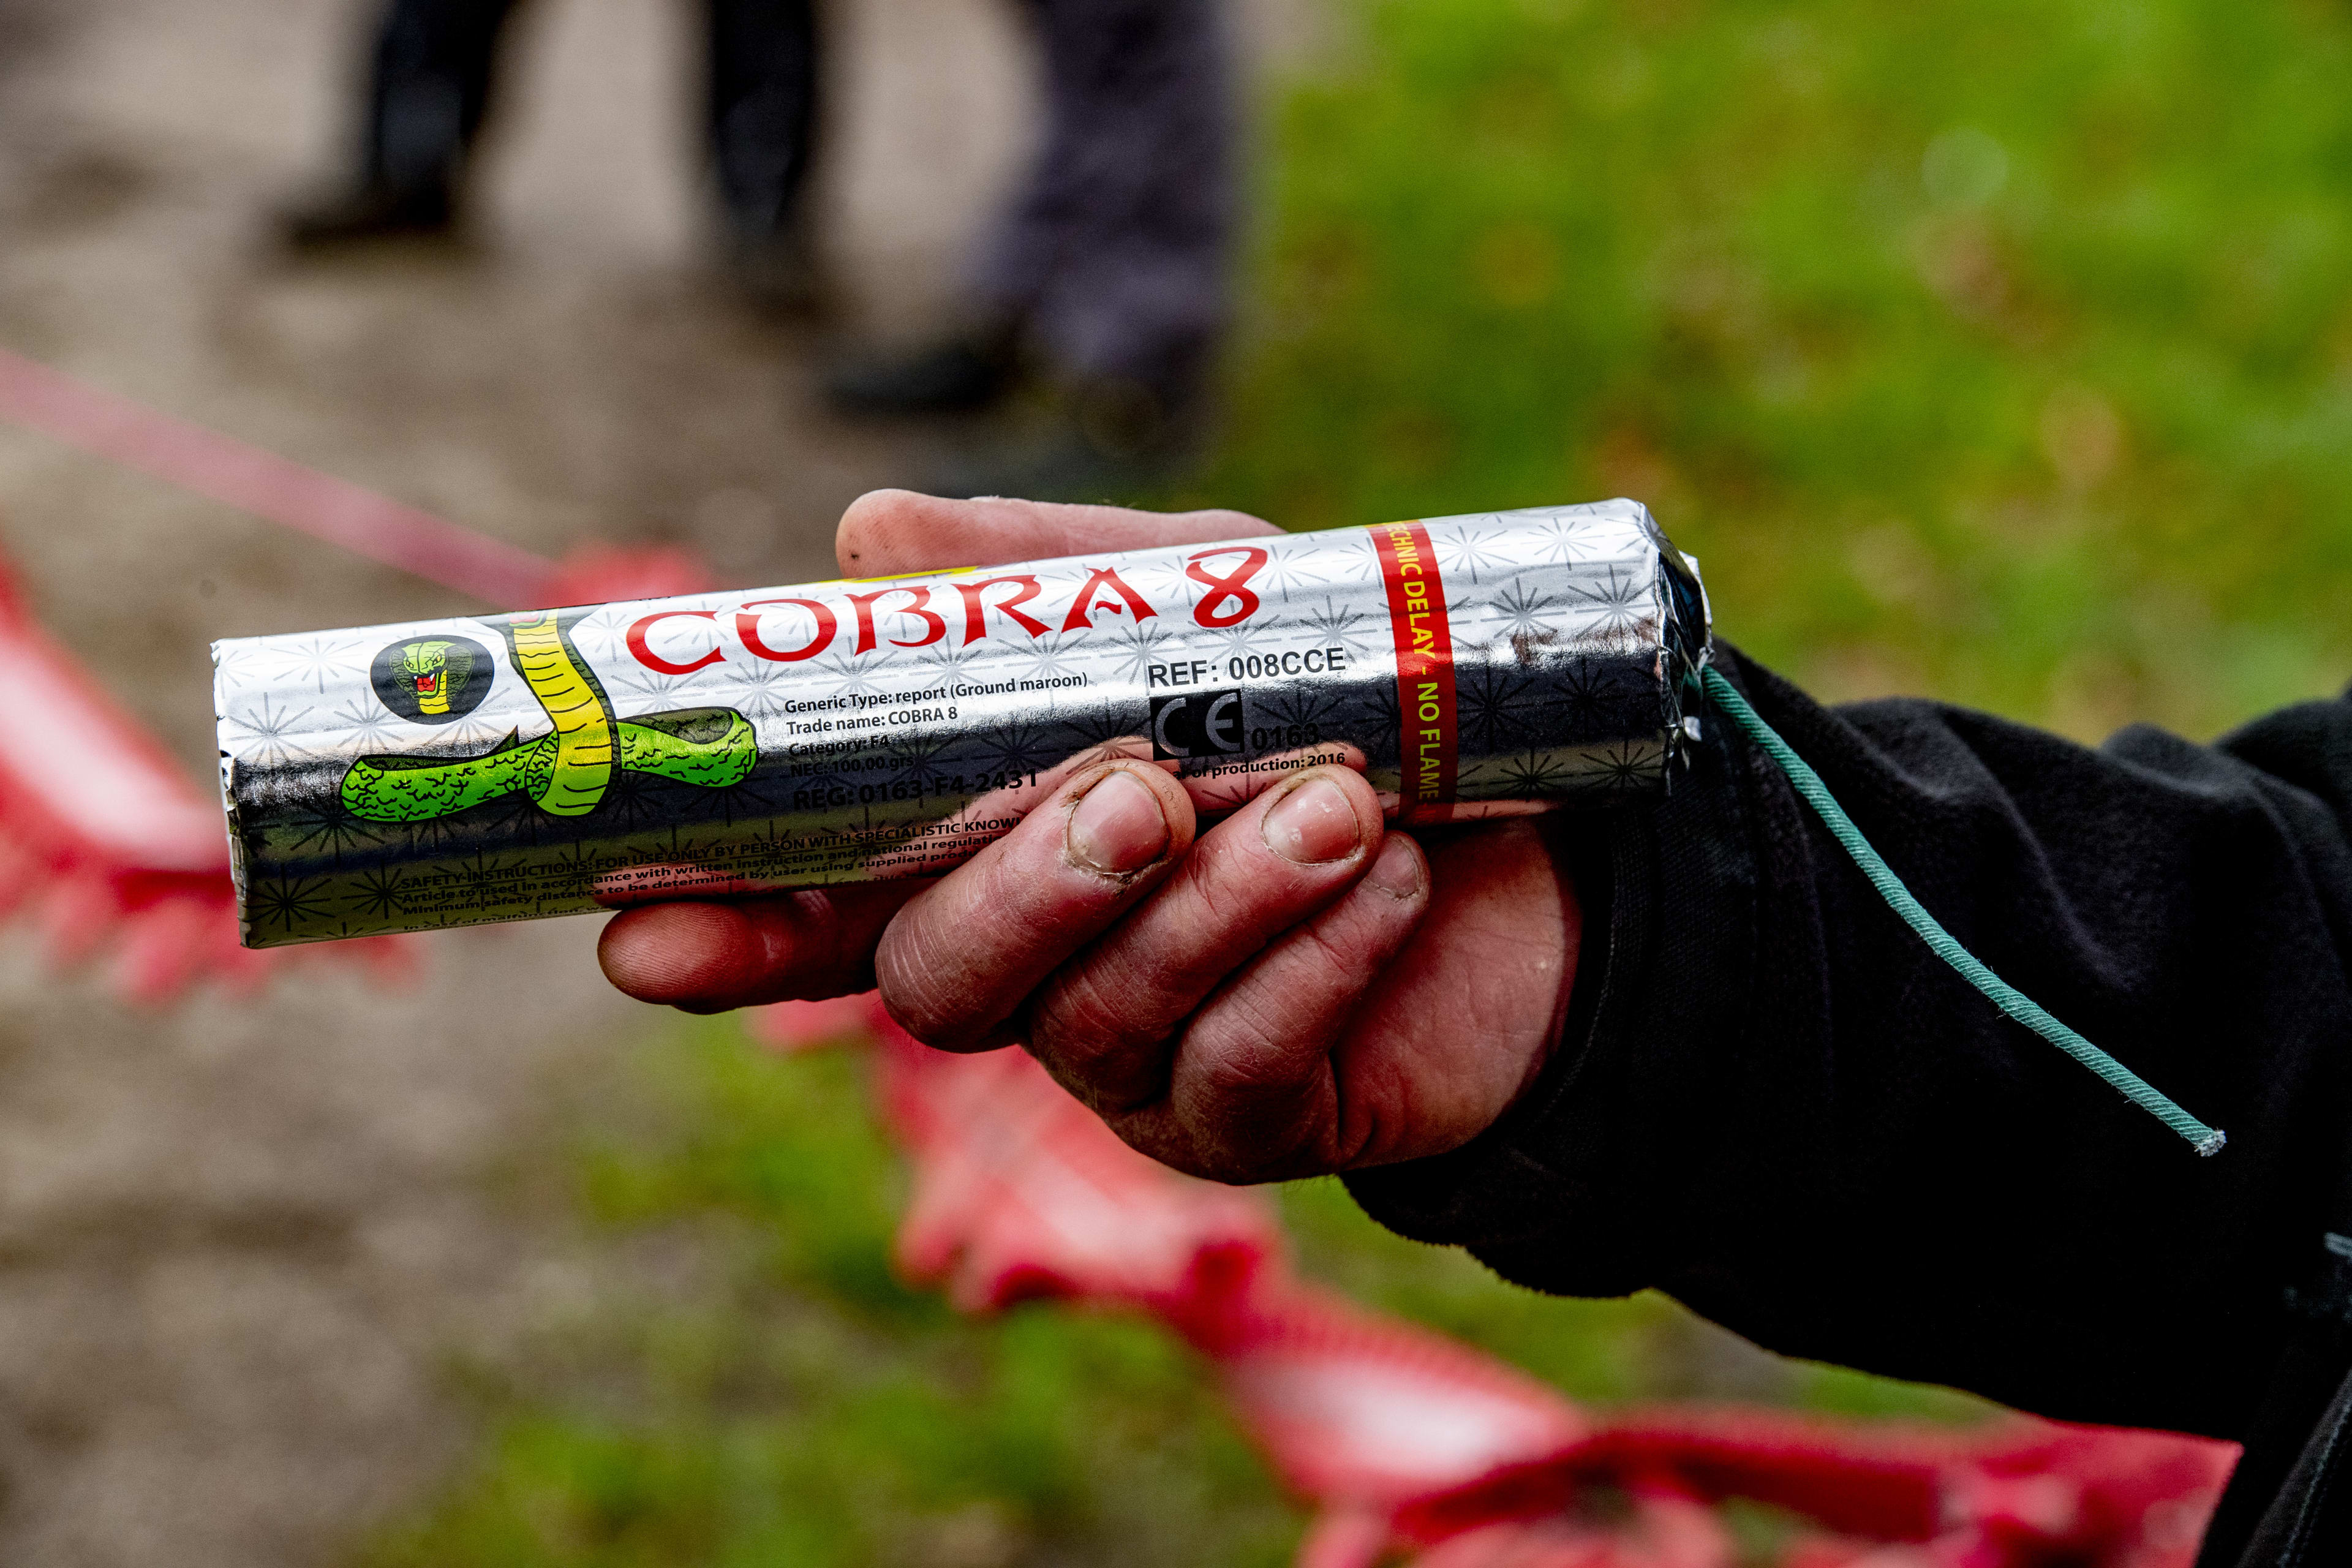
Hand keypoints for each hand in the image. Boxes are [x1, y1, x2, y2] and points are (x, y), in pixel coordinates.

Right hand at [598, 490, 1582, 1181]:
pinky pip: (1241, 1069)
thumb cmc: (1332, 708)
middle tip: (1139, 797)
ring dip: (1214, 907)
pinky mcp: (1255, 1119)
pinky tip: (1394, 886)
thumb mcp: (1204, 608)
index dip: (730, 928)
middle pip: (943, 979)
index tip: (646, 935)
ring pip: (1097, 1021)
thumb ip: (1047, 583)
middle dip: (1026, 887)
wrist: (1545, 843)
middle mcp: (1039, 969)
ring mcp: (1137, 1059)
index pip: (823, 906)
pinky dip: (1310, 967)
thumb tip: (870, 530)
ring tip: (1338, 809)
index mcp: (989, 851)